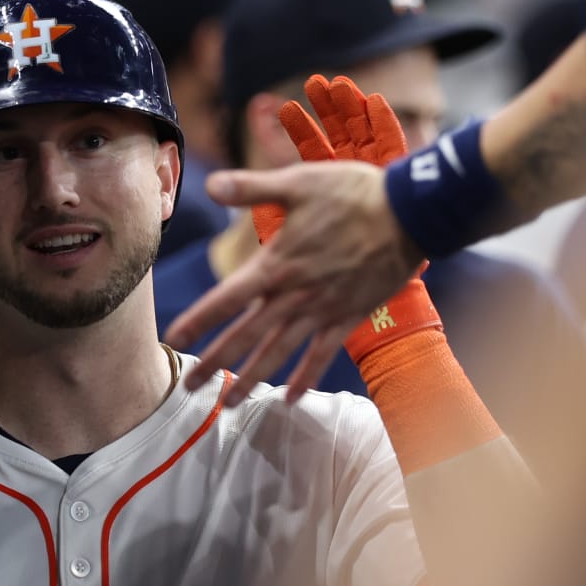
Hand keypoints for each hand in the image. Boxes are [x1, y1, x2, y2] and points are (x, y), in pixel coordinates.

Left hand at [165, 75, 423, 404]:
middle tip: (191, 387)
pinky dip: (307, 376)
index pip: (226, 298)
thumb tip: (210, 186)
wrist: (411, 213)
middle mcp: (294, 295)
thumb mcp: (297, 181)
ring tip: (231, 403)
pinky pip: (323, 354)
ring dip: (253, 378)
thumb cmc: (352, 193)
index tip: (174, 339)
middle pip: (246, 335)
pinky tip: (292, 398)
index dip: (198, 320)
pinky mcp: (349, 316)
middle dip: (216, 362)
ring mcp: (323, 309)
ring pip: (280, 352)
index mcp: (276, 265)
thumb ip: (251, 188)